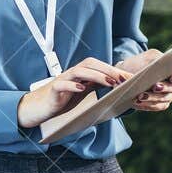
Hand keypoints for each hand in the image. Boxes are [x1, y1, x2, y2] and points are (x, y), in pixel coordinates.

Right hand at [16, 57, 130, 129]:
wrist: (40, 108)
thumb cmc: (62, 100)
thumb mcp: (83, 93)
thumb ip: (95, 87)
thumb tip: (116, 87)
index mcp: (81, 74)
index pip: (99, 66)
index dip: (114, 69)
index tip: (130, 77)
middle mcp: (72, 74)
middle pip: (90, 64)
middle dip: (108, 70)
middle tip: (123, 78)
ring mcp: (62, 80)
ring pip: (79, 71)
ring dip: (95, 75)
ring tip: (109, 82)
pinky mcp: (53, 91)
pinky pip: (61, 84)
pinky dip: (71, 85)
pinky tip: (81, 89)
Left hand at [116, 49, 171, 113]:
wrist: (130, 73)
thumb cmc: (143, 62)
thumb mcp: (148, 58)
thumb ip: (154, 62)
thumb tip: (152, 69)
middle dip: (165, 88)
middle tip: (155, 86)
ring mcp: (169, 95)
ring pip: (165, 99)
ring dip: (153, 97)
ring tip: (140, 95)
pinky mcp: (159, 103)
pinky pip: (156, 106)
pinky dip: (147, 104)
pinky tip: (137, 101)